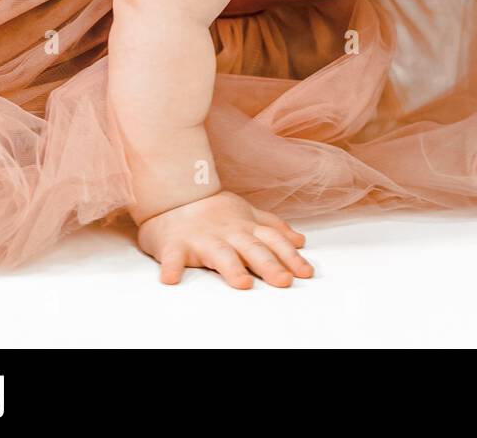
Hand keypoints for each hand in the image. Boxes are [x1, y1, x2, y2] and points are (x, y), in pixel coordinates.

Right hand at [135, 189, 314, 287]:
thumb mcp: (248, 214)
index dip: (290, 256)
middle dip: (269, 265)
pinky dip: (171, 267)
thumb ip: (274, 228)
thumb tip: (300, 241)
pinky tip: (171, 280)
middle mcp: (228, 234)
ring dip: (231, 268)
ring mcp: (202, 239)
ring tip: (243, 284)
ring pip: (219, 254)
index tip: (306, 273)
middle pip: (252, 250)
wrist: (174, 193)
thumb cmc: (215, 210)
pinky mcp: (174, 244)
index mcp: (246, 228)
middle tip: (284, 281)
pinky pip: (172, 257)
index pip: (273, 241)